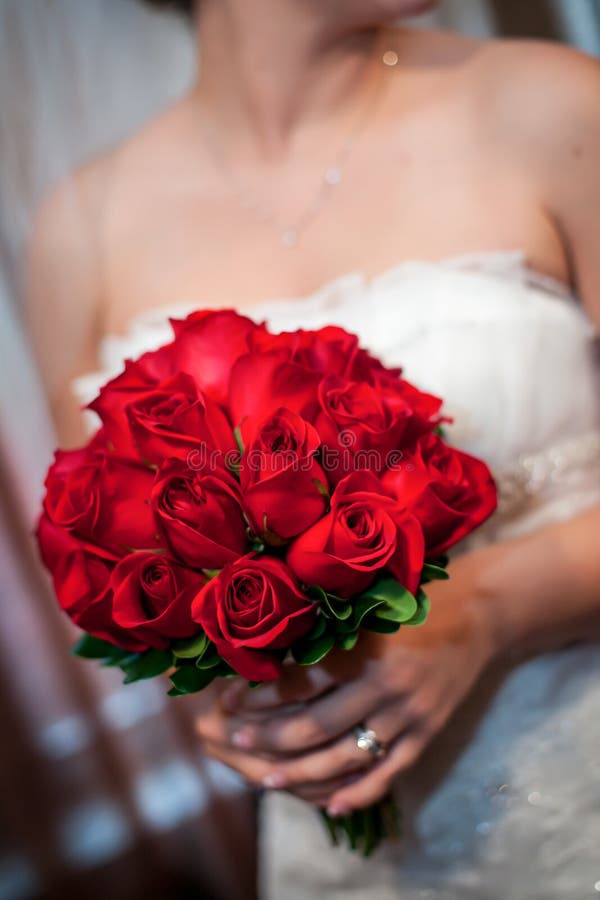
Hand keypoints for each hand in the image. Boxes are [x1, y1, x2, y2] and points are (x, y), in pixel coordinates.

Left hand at [195, 558, 496, 814]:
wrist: (478, 616)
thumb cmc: (412, 603)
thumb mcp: (368, 607)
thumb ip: (327, 629)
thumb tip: (270, 650)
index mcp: (366, 649)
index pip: (301, 681)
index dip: (261, 695)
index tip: (229, 701)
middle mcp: (385, 686)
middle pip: (316, 724)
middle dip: (270, 737)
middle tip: (236, 740)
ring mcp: (408, 716)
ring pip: (346, 757)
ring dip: (303, 772)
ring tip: (268, 780)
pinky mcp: (426, 735)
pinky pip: (388, 773)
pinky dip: (358, 793)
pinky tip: (330, 805)